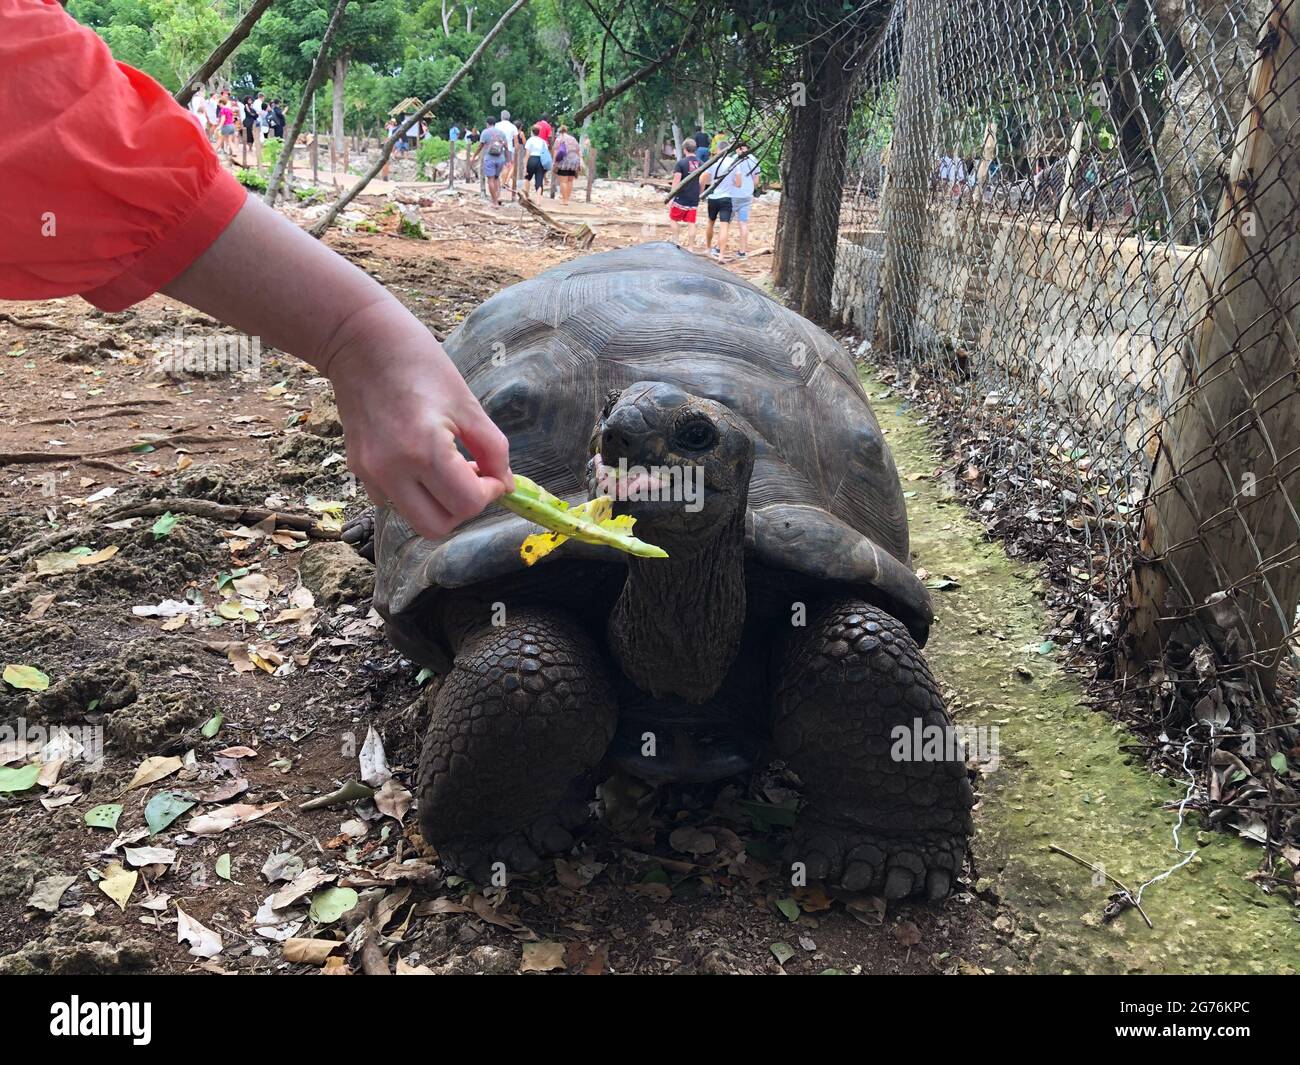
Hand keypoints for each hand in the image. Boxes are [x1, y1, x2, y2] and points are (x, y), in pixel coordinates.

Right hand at [326, 303, 512, 539]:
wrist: (358, 341)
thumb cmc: (418, 362)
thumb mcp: (467, 403)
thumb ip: (492, 449)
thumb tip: (505, 485)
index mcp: (423, 450)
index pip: (467, 504)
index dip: (490, 493)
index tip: (494, 473)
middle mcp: (391, 470)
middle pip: (438, 527)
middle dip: (464, 508)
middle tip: (473, 478)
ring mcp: (370, 473)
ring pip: (414, 519)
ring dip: (439, 505)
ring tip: (448, 470)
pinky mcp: (357, 469)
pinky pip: (393, 502)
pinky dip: (414, 494)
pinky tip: (420, 463)